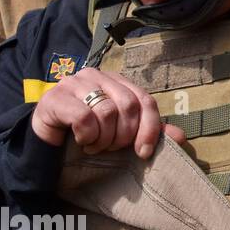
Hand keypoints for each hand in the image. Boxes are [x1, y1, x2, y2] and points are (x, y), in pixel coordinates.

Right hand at [31, 68, 186, 157]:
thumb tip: (181, 137)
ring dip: (103, 138)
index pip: (145, 100)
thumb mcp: (122, 133)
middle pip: (128, 105)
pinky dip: (87, 136)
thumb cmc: (89, 134)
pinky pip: (83, 117)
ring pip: (106, 111)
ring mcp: (74, 83)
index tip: (144, 152)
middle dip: (124, 135)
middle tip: (112, 148)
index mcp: (117, 81)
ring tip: (95, 145)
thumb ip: (150, 131)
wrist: (48, 140)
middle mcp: (96, 76)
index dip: (150, 128)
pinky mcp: (54, 97)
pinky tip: (82, 141)